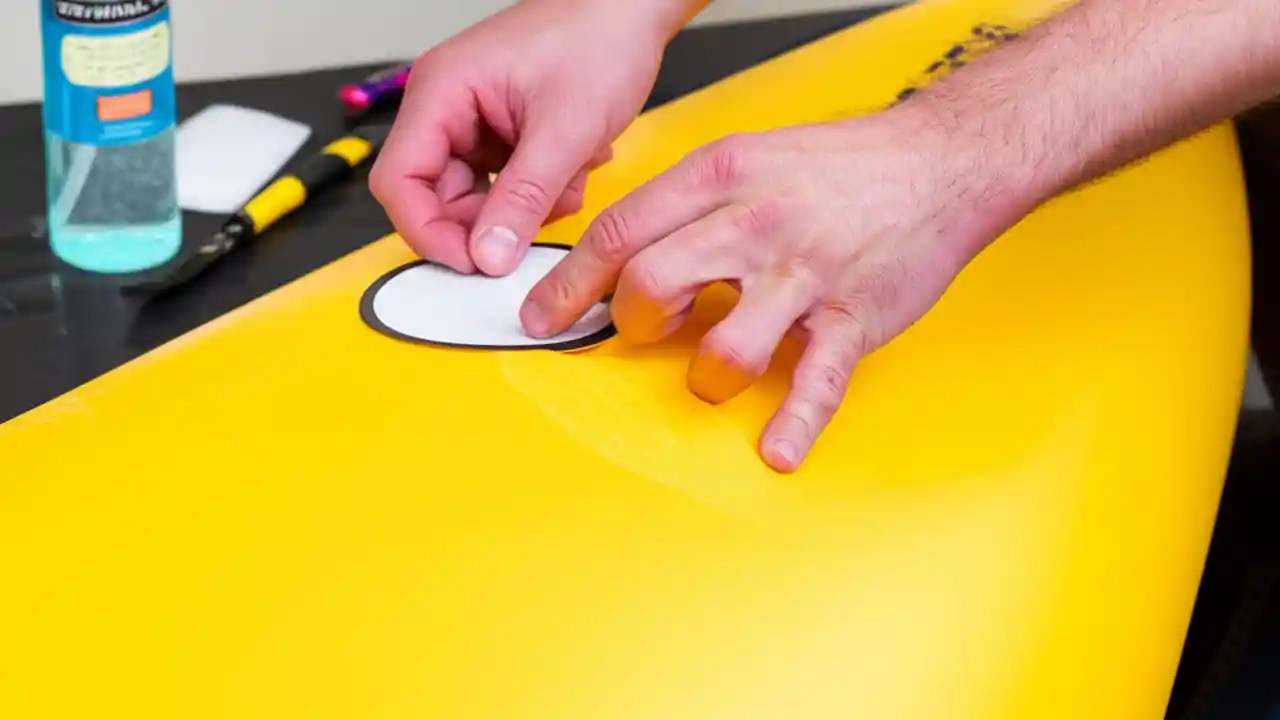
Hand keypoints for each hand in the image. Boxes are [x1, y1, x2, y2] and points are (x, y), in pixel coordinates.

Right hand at [370, 0, 674, 275]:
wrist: (633, 12)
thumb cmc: (599, 41)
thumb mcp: (565, 130)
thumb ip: (523, 198)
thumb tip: (487, 257)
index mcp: (441, 92)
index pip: (399, 180)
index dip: (426, 231)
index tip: (469, 265)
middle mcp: (447, 107)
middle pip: (434, 197)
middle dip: (485, 223)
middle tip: (531, 233)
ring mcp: (474, 122)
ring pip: (475, 199)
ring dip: (521, 209)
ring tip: (567, 181)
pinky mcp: (502, 135)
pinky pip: (504, 188)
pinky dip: (538, 194)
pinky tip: (573, 170)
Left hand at [519, 110, 1024, 472]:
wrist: (940, 161)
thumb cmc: (838, 165)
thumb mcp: (746, 156)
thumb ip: (685, 204)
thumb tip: (622, 252)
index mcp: (720, 178)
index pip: (618, 232)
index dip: (569, 284)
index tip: (543, 315)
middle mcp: (754, 225)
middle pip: (651, 285)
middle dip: (631, 323)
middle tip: (643, 332)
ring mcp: (804, 275)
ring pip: (724, 347)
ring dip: (703, 378)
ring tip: (712, 374)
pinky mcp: (851, 318)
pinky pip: (817, 381)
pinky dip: (795, 424)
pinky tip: (778, 451)